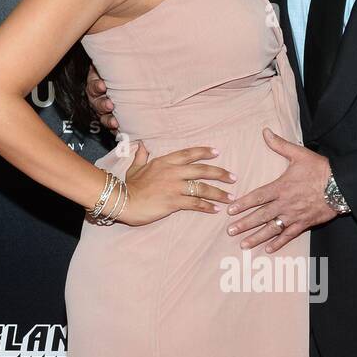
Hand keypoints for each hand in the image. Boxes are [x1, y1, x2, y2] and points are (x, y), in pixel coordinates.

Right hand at [85, 60, 118, 133]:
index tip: (103, 85)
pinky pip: (110, 126)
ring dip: (107, 119)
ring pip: (101, 115)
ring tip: (115, 122)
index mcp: (97, 80)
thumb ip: (118, 55)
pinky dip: (115, 130)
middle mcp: (98, 95)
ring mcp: (102, 108)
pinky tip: (120, 132)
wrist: (125, 77)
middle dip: (102, 104)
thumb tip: (130, 35)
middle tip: (110, 104)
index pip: (93, 83)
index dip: (96, 84)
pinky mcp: (110, 118)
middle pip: (95, 101)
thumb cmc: (121, 68)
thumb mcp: (115, 60)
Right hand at [113, 142, 236, 226]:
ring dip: (219, 193)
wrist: (123, 201)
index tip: (217, 152)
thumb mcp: (135, 168)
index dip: (204, 152)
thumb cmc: (128, 186)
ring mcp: (174, 187)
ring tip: (230, 197)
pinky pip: (195, 204)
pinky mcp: (173, 202)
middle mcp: (172, 172)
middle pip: (202, 170)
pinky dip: (207, 206)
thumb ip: (141, 157)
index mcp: (164, 162)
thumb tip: (142, 146)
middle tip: (233, 177)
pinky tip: (216, 210)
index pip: (188, 154)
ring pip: (202, 188)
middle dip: (220, 173)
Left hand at [225, 127, 336, 250]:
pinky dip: (279, 242)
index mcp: (281, 187)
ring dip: (257, 237)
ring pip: (272, 229)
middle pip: (261, 216)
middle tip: (230, 231)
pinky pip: (289, 235)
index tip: (230, 210)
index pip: (257, 197)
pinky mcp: (305, 223)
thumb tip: (265, 132)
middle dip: (244, 224)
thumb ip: (280, 145)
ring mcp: (294, 215)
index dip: (242, 204)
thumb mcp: (299, 154)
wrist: (341, 185)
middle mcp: (285, 204)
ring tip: (244, 245)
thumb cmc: (320, 169)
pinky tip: (269, 249)